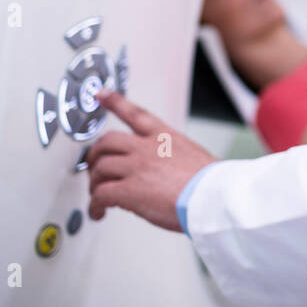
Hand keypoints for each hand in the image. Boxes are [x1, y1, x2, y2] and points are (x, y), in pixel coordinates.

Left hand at [85, 90, 218, 231]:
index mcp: (165, 137)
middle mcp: (147, 147)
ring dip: (94, 184)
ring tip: (97, 197)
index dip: (114, 102)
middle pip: (107, 141)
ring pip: (100, 168)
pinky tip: (98, 212)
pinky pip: (100, 195)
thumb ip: (173, 160)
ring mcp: (136, 167)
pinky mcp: (129, 189)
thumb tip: (167, 174)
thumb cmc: (212, 184)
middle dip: (95, 155)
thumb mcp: (194, 158)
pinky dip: (95, 205)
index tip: (100, 94)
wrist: (214, 196)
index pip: (135, 113)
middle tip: (93, 167)